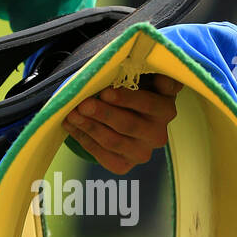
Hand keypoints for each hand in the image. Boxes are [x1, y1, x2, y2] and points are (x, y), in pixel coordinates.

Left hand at [62, 75, 181, 174]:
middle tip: (83, 104)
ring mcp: (142, 152)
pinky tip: (71, 125)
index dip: (128, 99)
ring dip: (89, 127)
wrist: (121, 115)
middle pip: (129, 125)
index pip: (150, 104)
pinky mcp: (125, 165)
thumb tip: (156, 74)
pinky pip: (103, 156)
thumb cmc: (131, 89)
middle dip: (103, 114)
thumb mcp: (140, 76)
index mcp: (165, 108)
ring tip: (72, 113)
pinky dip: (84, 139)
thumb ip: (145, 71)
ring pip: (113, 142)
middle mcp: (158, 134)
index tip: (106, 92)